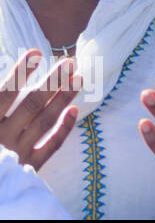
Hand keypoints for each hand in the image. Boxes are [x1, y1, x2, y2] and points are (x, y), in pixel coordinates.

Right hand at [0, 49, 79, 169]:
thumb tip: (3, 88)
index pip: (3, 95)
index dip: (20, 73)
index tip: (37, 52)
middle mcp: (1, 139)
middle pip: (30, 105)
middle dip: (51, 83)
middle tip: (70, 63)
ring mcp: (16, 155)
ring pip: (44, 122)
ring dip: (62, 100)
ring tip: (79, 79)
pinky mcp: (28, 170)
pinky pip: (50, 147)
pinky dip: (63, 129)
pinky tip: (74, 110)